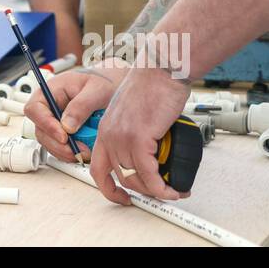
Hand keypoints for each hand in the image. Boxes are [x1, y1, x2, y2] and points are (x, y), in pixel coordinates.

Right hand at [25, 61, 126, 164]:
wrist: (117, 87)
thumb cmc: (105, 82)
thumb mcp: (97, 90)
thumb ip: (81, 106)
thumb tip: (67, 126)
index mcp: (52, 90)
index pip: (35, 108)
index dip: (45, 124)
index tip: (63, 136)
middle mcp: (50, 107)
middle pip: (40, 130)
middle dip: (58, 144)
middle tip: (77, 150)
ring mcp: (56, 121)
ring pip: (49, 142)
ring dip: (65, 152)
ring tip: (85, 152)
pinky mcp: (65, 133)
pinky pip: (60, 147)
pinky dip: (71, 153)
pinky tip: (85, 151)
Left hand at [88, 64, 191, 204]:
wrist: (161, 70)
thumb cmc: (152, 85)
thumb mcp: (132, 113)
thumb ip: (133, 134)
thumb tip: (148, 157)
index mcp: (106, 129)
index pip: (98, 168)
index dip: (109, 188)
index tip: (121, 196)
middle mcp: (109, 134)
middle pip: (119, 176)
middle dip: (141, 191)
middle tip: (158, 193)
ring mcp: (122, 137)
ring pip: (134, 178)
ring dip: (154, 191)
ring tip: (171, 190)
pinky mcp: (139, 137)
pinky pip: (148, 174)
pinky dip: (160, 186)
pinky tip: (170, 189)